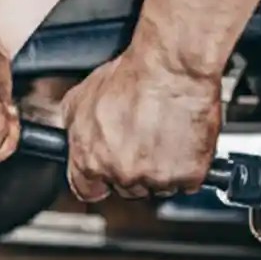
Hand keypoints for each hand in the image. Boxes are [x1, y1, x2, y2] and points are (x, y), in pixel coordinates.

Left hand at [60, 52, 220, 201]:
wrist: (170, 70)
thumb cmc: (129, 78)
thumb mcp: (78, 100)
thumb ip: (74, 131)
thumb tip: (73, 141)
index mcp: (89, 159)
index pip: (87, 190)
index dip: (97, 181)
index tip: (104, 175)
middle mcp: (120, 173)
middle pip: (125, 188)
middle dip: (131, 169)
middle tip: (140, 142)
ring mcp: (155, 177)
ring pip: (157, 187)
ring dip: (160, 170)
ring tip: (162, 137)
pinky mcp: (187, 175)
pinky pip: (187, 182)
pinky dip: (187, 167)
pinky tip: (181, 142)